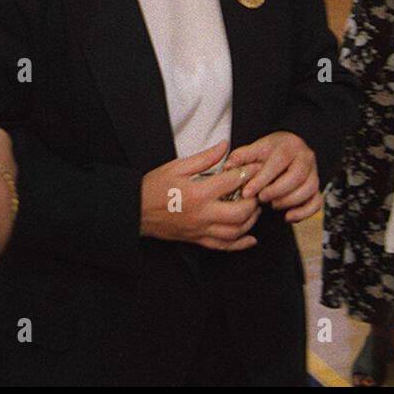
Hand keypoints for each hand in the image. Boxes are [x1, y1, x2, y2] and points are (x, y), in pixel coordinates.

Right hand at [140, 142, 261, 250]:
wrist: (136, 210)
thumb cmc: (154, 186)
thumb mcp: (178, 166)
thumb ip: (205, 158)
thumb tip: (225, 146)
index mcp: (198, 192)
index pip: (232, 182)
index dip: (248, 173)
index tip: (257, 167)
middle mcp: (202, 214)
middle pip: (240, 212)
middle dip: (254, 202)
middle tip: (257, 191)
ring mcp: (200, 230)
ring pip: (235, 232)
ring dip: (250, 222)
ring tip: (255, 210)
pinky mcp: (197, 240)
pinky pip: (223, 246)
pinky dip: (240, 244)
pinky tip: (251, 239)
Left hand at [227, 131, 321, 222]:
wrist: (288, 150)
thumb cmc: (269, 152)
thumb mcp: (254, 149)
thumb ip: (241, 157)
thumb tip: (228, 167)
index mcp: (288, 146)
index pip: (278, 162)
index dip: (262, 179)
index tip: (247, 193)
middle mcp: (305, 157)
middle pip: (297, 177)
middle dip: (277, 191)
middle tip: (261, 199)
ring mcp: (313, 173)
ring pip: (309, 189)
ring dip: (289, 201)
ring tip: (273, 205)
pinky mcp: (317, 188)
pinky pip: (317, 202)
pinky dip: (304, 213)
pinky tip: (288, 217)